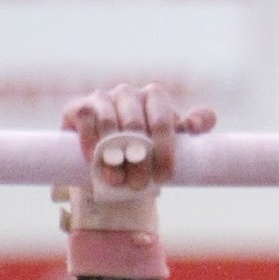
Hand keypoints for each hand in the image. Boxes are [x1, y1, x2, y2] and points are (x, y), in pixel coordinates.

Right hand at [61, 82, 215, 192]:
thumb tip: (198, 124)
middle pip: (135, 124)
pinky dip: (89, 139)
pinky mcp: (80, 107)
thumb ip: (193, 132)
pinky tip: (92, 159)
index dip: (164, 150)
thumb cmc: (147, 155)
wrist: (112, 165)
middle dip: (138, 159)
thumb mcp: (173, 146)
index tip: (163, 177)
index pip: (163, 120)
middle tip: (138, 185)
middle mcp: (129, 93)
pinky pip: (85, 116)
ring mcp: (103, 98)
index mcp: (155, 99)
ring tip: (116, 181)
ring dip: (112, 154)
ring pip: (109, 121)